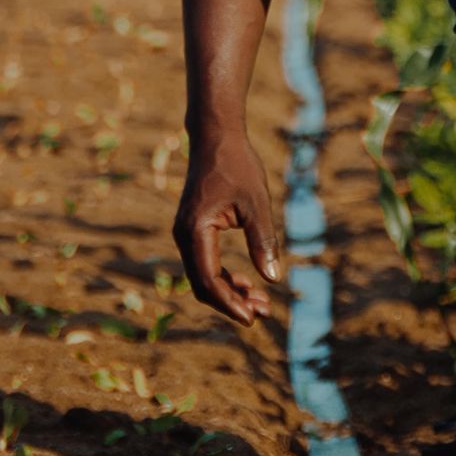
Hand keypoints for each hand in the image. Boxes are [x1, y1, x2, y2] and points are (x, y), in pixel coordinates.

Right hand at [172, 136, 284, 325]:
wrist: (216, 137)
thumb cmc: (238, 166)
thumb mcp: (257, 204)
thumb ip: (262, 242)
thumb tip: (272, 280)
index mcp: (195, 230)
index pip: (208, 280)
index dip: (230, 304)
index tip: (253, 318)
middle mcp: (184, 235)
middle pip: (203, 284)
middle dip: (231, 302)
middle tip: (264, 312)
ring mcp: (186, 233)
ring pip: (203, 276)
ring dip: (229, 291)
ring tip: (260, 302)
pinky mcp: (193, 230)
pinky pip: (204, 263)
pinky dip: (223, 276)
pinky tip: (246, 282)